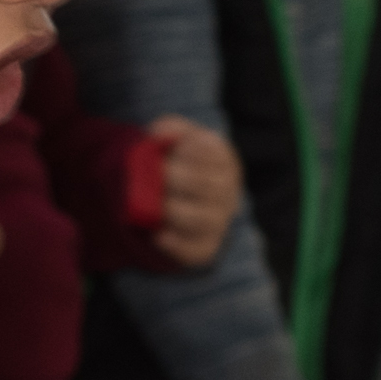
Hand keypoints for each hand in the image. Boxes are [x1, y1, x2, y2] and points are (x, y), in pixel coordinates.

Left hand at [144, 117, 240, 267]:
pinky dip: (175, 244)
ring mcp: (219, 221)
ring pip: (202, 219)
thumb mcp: (176, 138)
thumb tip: (160, 134)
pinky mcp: (205, 247)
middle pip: (206, 185)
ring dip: (174, 211)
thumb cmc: (177, 162)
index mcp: (223, 160)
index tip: (167, 152)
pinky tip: (158, 235)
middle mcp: (227, 191)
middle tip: (153, 177)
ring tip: (155, 206)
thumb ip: (171, 128)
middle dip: (175, 179)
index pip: (211, 153)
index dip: (186, 151)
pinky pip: (195, 251)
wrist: (174, 199)